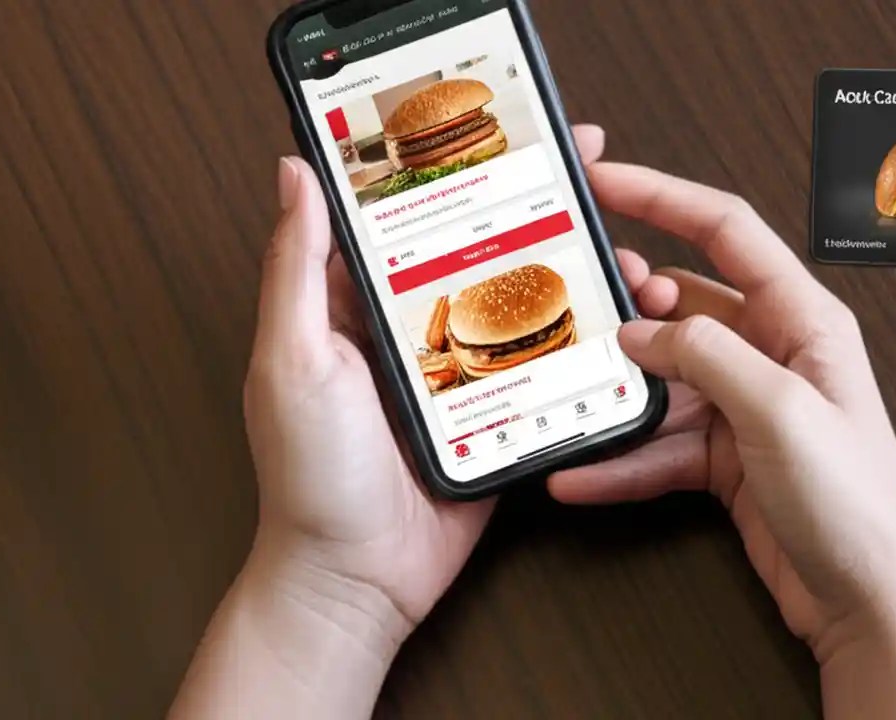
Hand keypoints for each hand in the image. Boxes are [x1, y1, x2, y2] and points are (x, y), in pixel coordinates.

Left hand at [174, 126, 662, 718]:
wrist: (357, 579)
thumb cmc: (309, 476)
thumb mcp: (292, 359)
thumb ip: (298, 269)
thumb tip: (295, 174)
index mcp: (354, 305)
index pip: (403, 216)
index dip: (445, 167)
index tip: (490, 130)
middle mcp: (408, 329)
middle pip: (471, 250)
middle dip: (522, 207)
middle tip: (575, 171)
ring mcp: (454, 370)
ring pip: (510, 302)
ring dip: (554, 270)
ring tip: (604, 239)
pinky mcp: (491, 412)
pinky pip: (533, 364)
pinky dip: (566, 339)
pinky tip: (603, 315)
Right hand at [551, 164, 895, 718]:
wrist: (872, 602)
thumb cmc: (855, 502)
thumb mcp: (779, 409)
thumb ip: (707, 354)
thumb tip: (644, 328)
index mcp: (803, 319)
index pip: (725, 231)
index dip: (662, 196)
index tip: (602, 181)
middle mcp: (774, 354)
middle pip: (686, 304)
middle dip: (629, 302)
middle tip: (574, 301)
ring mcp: (748, 407)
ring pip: (666, 378)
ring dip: (618, 391)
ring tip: (564, 393)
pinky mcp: (728, 459)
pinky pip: (663, 445)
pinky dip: (623, 459)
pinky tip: (580, 473)